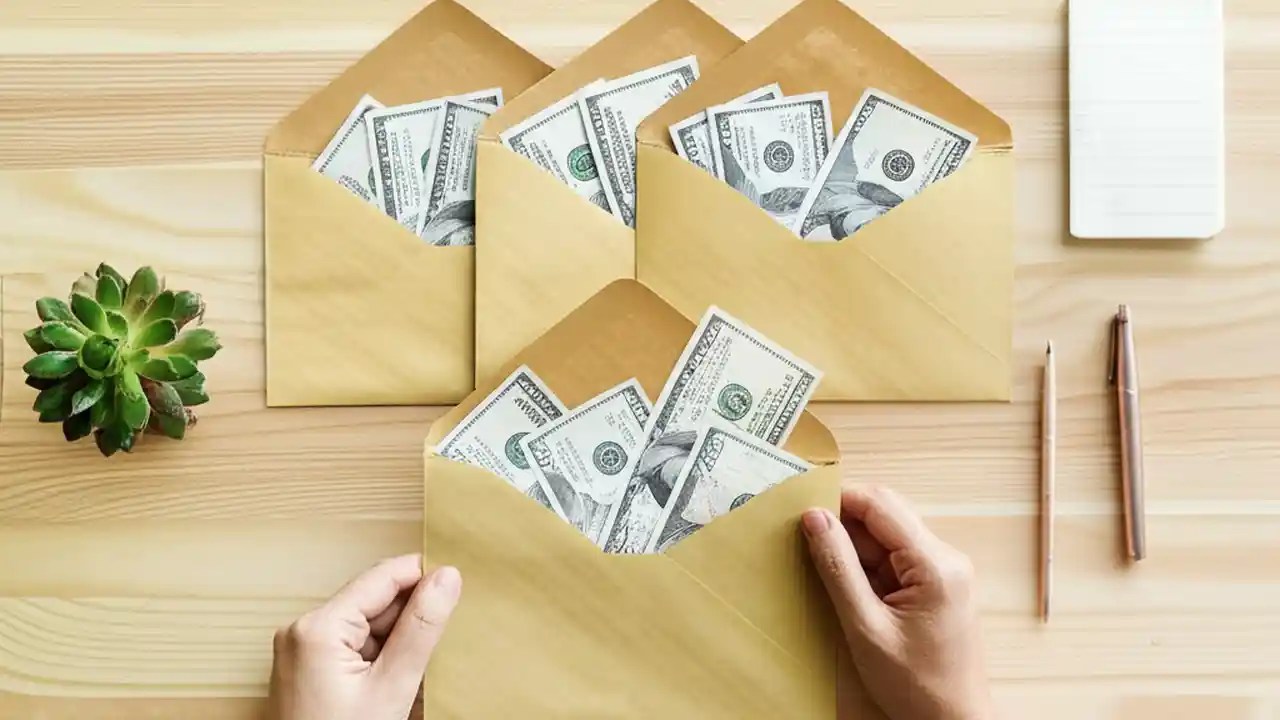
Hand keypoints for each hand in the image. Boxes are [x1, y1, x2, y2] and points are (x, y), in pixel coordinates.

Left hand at [269, 555, 461, 719]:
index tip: (459, 584)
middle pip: (374, 601)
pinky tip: (395, 683)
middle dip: (411, 617)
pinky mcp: (306, 667)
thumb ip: (421, 628)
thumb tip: (447, 577)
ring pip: (366, 625)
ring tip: (414, 673)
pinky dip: (379, 657)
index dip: (424, 577)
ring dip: (397, 641)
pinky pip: (352, 646)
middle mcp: (302, 630)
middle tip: (440, 645)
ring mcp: (300, 649)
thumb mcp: (392, 687)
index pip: (383, 577)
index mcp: (317, 627)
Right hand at [802, 486, 992, 719]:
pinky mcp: (937, 585)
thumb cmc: (916, 687)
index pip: (880, 505)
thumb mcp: (866, 628)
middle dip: (843, 521)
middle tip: (803, 537)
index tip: (800, 507)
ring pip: (887, 536)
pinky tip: (845, 584)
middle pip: (885, 515)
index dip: (838, 498)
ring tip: (821, 567)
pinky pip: (895, 559)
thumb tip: (814, 518)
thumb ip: (839, 569)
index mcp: (936, 565)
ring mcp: (944, 571)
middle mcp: (946, 558)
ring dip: (853, 546)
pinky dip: (866, 565)